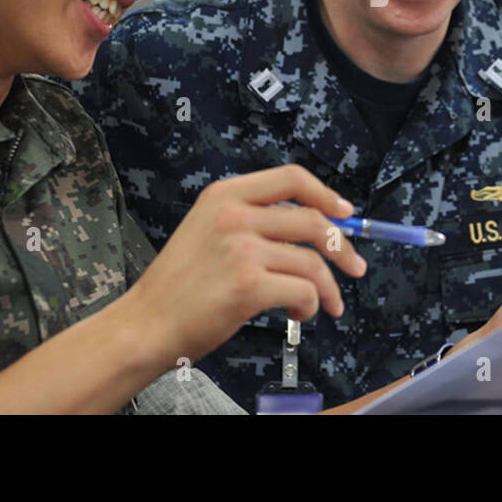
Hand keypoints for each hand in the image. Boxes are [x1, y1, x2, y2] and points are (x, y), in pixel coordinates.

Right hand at [120, 164, 366, 367]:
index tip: (345, 213)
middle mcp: (233, 215)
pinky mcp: (249, 285)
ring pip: (313, 261)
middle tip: (355, 268)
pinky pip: (304, 290)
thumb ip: (252, 220)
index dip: (326, 194)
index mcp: (223, 195)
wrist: (146, 324)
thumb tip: (314, 226)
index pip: (291, 178)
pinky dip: (312, 305)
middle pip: (313, 220)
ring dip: (329, 287)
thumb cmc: (180, 286)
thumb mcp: (207, 231)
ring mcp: (241, 249)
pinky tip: (301, 314)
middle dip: (343, 247)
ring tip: (328, 305)